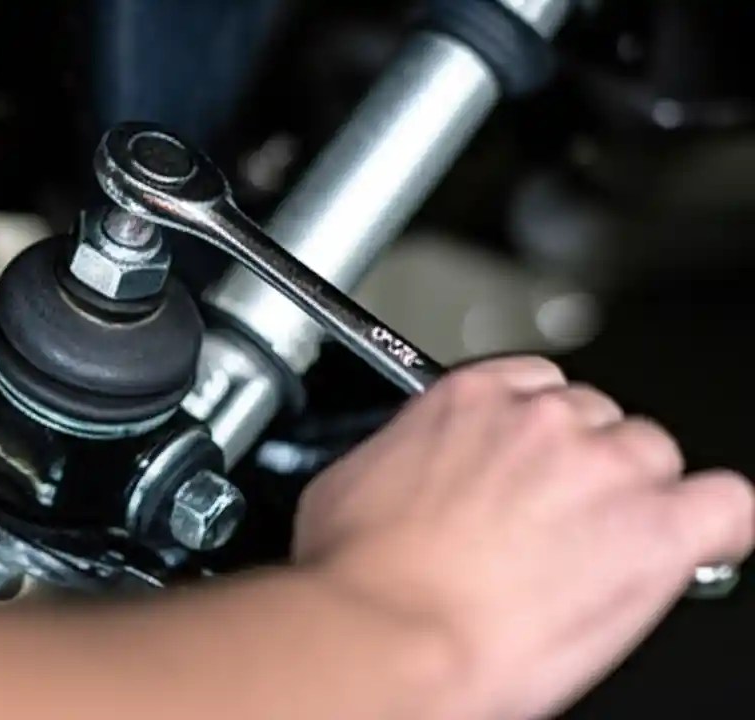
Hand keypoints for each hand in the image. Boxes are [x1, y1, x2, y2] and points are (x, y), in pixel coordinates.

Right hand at [293, 356, 754, 718]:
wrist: (387, 635)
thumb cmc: (358, 577)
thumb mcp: (347, 488)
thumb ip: (399, 460)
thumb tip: (401, 476)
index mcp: (469, 400)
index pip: (535, 384)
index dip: (536, 433)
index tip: (528, 465)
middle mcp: (542, 420)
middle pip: (596, 418)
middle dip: (580, 467)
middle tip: (553, 521)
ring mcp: (604, 469)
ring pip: (653, 455)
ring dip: (636, 495)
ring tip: (603, 548)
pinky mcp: (656, 530)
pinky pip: (726, 505)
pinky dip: (713, 527)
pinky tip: (684, 550)